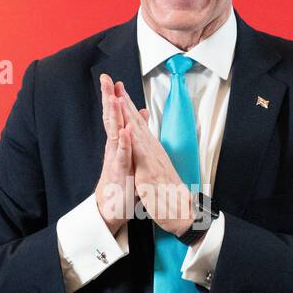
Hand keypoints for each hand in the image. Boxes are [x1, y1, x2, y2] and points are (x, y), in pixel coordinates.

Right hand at [94, 74, 133, 233]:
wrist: (112, 209)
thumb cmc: (122, 182)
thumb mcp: (129, 154)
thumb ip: (133, 133)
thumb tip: (139, 113)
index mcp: (118, 142)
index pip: (116, 116)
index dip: (114, 97)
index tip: (112, 79)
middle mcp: (115, 148)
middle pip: (111, 119)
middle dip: (109, 99)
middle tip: (105, 79)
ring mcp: (116, 160)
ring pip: (115, 133)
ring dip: (115, 116)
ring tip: (114, 98)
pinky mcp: (120, 173)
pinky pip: (122, 156)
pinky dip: (124, 143)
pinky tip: (126, 131)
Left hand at [113, 93, 193, 236]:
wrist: (180, 210)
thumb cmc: (167, 191)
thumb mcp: (154, 168)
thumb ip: (148, 154)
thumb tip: (145, 146)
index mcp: (149, 149)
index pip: (135, 123)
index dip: (126, 106)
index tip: (116, 89)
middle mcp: (151, 149)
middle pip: (135, 120)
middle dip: (123, 100)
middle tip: (112, 81)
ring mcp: (151, 158)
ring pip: (137, 131)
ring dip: (127, 113)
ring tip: (118, 95)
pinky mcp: (150, 171)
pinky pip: (140, 154)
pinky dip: (133, 140)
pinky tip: (127, 128)